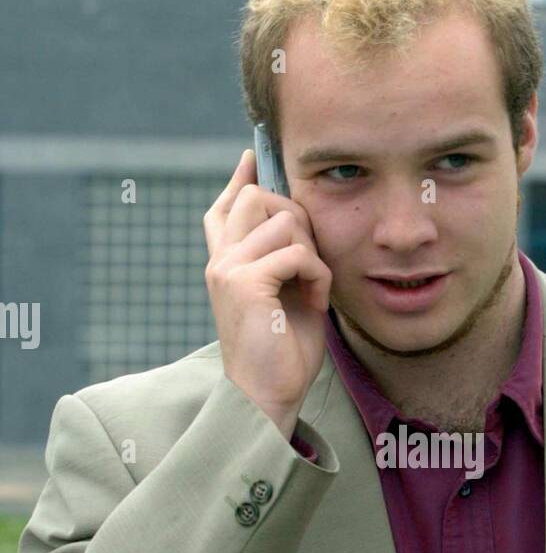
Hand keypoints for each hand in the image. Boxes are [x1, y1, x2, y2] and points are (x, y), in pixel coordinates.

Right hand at [203, 149, 331, 433]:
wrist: (268, 396)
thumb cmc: (283, 354)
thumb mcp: (286, 295)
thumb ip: (286, 258)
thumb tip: (299, 221)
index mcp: (225, 264)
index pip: (225, 208)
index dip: (240, 180)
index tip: (252, 156)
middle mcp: (220, 260)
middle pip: (256, 198)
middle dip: (297, 216)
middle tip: (312, 258)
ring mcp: (228, 268)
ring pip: (283, 220)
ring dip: (312, 251)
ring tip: (314, 287)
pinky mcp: (245, 282)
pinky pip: (297, 252)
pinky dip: (318, 275)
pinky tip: (317, 301)